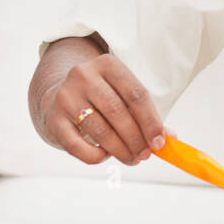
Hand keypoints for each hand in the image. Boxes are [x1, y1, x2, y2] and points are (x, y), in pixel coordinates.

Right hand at [41, 53, 166, 166]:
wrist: (57, 96)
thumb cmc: (101, 98)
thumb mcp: (122, 96)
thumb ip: (145, 115)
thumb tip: (170, 139)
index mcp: (108, 64)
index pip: (136, 94)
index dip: (151, 121)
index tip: (160, 143)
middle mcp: (84, 76)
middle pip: (119, 112)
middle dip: (136, 139)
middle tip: (145, 155)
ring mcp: (66, 96)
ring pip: (100, 131)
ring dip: (120, 150)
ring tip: (131, 158)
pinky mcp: (53, 118)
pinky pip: (78, 146)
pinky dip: (96, 156)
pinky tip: (105, 156)